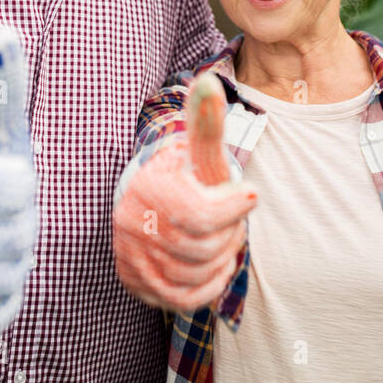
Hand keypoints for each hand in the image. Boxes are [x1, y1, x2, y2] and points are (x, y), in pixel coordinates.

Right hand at [113, 73, 257, 312]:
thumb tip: (209, 82)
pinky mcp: (135, 281)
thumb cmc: (187, 175)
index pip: (201, 216)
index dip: (235, 209)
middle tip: (232, 221)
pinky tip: (214, 266)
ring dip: (221, 261)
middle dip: (229, 236)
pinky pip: (181, 299)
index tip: (251, 195)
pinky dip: (207, 287)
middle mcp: (132, 222)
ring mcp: (131, 254)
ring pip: (194, 276)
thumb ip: (207, 122)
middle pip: (202, 248)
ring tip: (222, 240)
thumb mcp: (200, 150)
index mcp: (150, 187)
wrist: (152, 200)